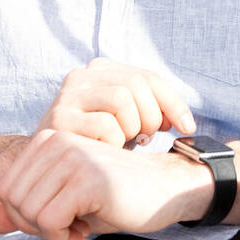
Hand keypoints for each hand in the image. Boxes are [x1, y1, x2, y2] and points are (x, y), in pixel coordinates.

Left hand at [0, 129, 203, 239]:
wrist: (160, 191)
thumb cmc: (111, 197)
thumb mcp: (60, 202)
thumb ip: (18, 211)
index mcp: (46, 139)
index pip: (5, 190)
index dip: (25, 217)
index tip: (57, 217)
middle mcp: (56, 141)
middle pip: (13, 202)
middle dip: (35, 227)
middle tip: (68, 226)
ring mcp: (72, 157)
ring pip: (29, 214)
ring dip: (52, 234)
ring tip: (79, 226)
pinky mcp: (87, 179)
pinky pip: (50, 223)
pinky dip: (63, 239)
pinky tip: (86, 232)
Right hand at [37, 57, 195, 147]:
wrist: (53, 169)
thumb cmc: (98, 145)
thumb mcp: (128, 121)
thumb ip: (152, 110)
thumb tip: (186, 123)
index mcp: (100, 71)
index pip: (147, 76)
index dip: (173, 102)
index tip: (187, 127)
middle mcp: (80, 77)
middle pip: (136, 84)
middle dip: (151, 116)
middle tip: (146, 138)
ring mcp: (67, 97)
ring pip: (121, 98)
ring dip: (132, 128)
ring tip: (124, 143)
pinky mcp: (58, 120)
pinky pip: (104, 125)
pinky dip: (114, 143)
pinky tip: (106, 152)